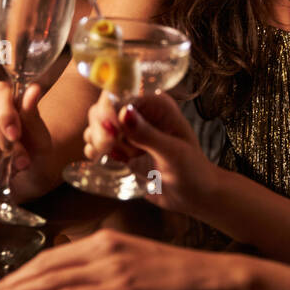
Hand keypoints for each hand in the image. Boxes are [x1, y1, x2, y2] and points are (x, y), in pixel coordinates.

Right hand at [0, 81, 56, 199]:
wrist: (27, 178)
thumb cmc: (34, 153)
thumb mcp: (40, 138)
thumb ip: (33, 115)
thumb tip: (33, 89)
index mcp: (7, 101)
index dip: (6, 112)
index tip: (15, 136)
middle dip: (7, 145)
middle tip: (22, 162)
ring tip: (10, 169)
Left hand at [0, 229, 241, 289]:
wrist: (212, 277)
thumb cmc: (178, 277)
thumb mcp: (134, 267)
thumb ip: (103, 273)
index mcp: (104, 240)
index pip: (51, 257)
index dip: (20, 272)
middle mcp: (101, 247)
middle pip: (43, 265)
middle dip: (8, 282)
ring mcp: (109, 265)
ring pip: (49, 279)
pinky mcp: (119, 286)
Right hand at [84, 92, 213, 216]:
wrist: (195, 196)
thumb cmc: (193, 171)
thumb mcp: (173, 153)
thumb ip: (148, 135)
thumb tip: (124, 113)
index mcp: (156, 104)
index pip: (121, 93)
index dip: (110, 110)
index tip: (112, 132)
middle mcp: (140, 112)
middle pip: (103, 108)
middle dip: (101, 129)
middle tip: (111, 148)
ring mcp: (128, 130)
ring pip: (96, 124)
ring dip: (97, 140)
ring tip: (118, 156)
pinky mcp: (121, 147)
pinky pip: (96, 141)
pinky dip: (94, 149)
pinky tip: (106, 160)